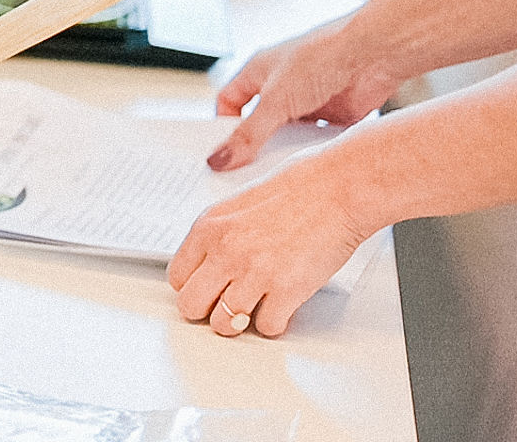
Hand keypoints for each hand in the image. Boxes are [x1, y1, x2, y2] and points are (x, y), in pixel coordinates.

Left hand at [170, 149, 377, 337]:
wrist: (338, 189)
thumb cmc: (298, 190)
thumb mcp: (239, 205)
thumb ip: (220, 236)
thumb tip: (210, 266)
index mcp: (209, 226)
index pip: (177, 276)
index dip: (193, 287)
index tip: (205, 290)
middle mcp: (225, 251)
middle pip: (191, 305)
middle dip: (206, 310)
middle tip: (222, 308)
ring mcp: (255, 272)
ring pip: (224, 323)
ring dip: (238, 323)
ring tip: (251, 311)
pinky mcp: (287, 290)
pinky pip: (266, 326)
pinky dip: (274, 323)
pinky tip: (280, 307)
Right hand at [206, 16, 403, 170]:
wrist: (372, 54)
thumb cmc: (322, 54)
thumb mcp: (274, 100)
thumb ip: (249, 134)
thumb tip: (220, 158)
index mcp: (258, 72)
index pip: (230, 101)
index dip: (224, 125)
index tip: (223, 152)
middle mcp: (282, 86)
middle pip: (260, 122)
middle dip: (256, 144)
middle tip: (248, 170)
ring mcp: (309, 101)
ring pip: (290, 134)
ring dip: (288, 149)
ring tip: (281, 170)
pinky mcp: (335, 115)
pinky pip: (318, 140)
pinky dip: (314, 150)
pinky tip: (312, 160)